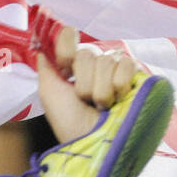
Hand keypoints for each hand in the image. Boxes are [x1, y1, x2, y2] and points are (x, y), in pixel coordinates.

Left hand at [39, 26, 138, 144]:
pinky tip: (118, 101)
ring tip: (102, 106)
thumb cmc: (69, 122)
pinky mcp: (137, 72)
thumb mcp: (50, 93)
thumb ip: (46, 66)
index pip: (68, 35)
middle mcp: (95, 61)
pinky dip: (117, 89)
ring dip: (99, 92)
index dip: (65, 49)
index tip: (64, 68)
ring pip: (105, 62)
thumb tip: (40, 42)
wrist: (92, 141)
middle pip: (86, 53)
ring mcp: (117, 65)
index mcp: (72, 63)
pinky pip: (125, 67)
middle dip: (82, 84)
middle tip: (85, 101)